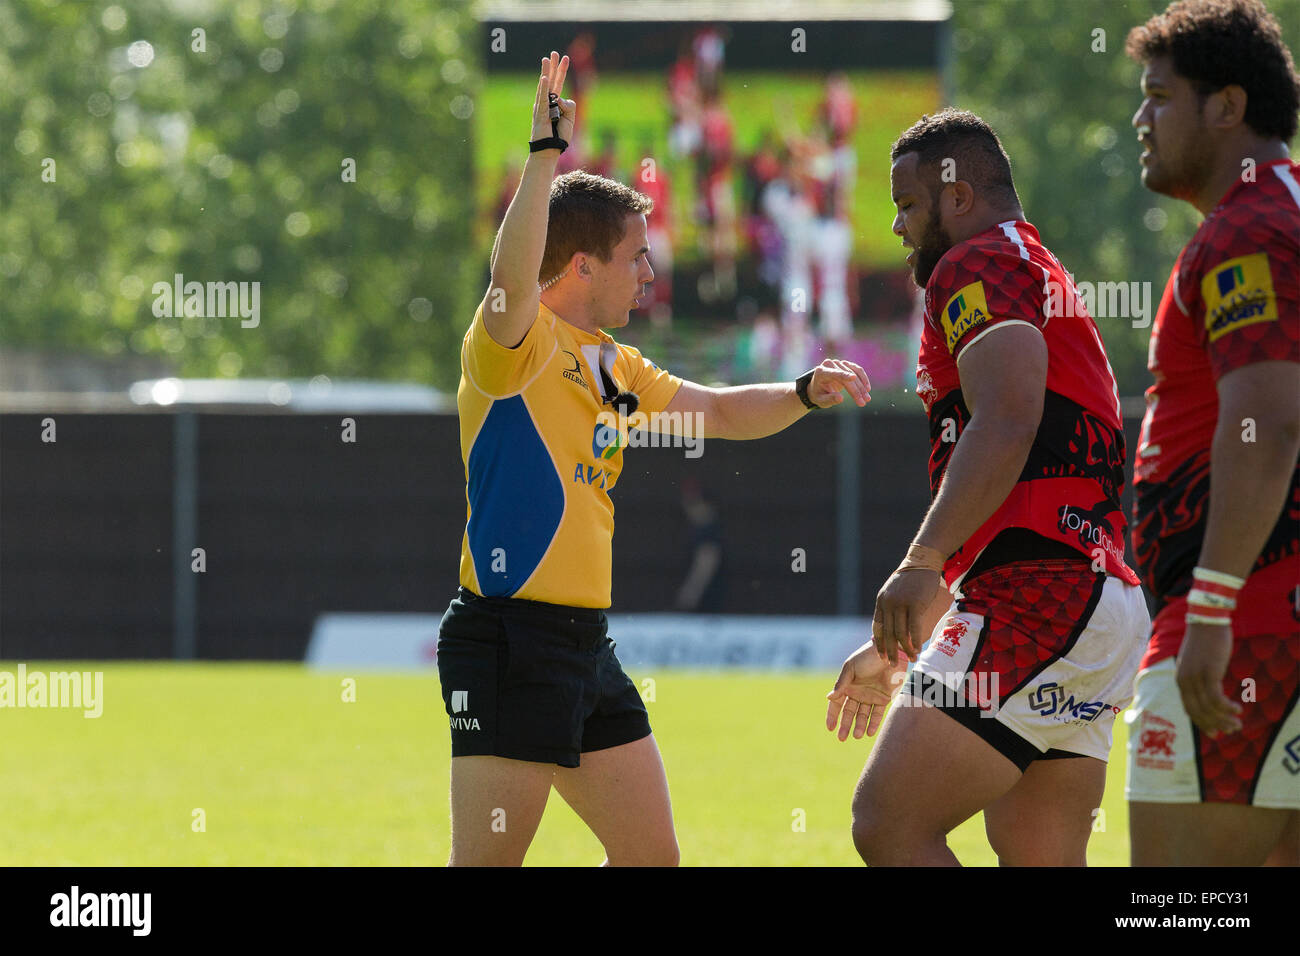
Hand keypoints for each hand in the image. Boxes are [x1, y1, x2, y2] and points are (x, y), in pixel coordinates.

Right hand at [531, 51, 575, 143]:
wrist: (550, 150)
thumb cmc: (560, 136)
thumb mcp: (571, 119)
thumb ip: (570, 106)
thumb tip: (561, 98)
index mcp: (554, 103)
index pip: (558, 83)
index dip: (562, 71)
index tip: (566, 58)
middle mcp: (547, 102)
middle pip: (551, 81)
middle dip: (553, 66)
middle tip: (554, 53)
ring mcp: (542, 106)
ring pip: (545, 86)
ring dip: (546, 72)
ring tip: (546, 59)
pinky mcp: (540, 113)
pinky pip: (543, 98)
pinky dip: (543, 88)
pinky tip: (544, 78)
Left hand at [808, 359, 870, 407]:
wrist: (818, 387)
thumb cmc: (819, 395)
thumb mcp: (821, 400)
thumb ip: (830, 399)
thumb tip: (841, 399)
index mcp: (821, 372)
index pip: (834, 373)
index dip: (844, 375)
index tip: (853, 378)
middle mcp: (830, 364)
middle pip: (846, 377)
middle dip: (856, 391)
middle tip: (863, 403)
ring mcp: (839, 363)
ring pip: (854, 373)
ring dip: (862, 387)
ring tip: (867, 399)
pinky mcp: (846, 365)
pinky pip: (858, 370)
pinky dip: (863, 379)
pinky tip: (867, 389)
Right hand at [825, 641, 908, 739]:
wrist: (889, 653)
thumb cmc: (867, 657)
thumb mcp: (851, 668)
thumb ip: (841, 683)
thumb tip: (829, 697)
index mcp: (847, 685)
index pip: (837, 704)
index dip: (832, 716)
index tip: (830, 728)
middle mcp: (857, 693)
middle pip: (849, 713)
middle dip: (845, 725)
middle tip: (842, 738)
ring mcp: (870, 696)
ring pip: (863, 715)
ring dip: (859, 726)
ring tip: (857, 736)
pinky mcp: (884, 698)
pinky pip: (877, 713)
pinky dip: (874, 723)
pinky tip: (870, 732)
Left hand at [872, 567, 942, 665]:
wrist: (922, 563)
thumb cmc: (910, 580)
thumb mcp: (894, 592)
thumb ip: (891, 608)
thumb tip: (893, 628)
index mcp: (881, 602)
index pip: (877, 627)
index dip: (879, 644)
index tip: (881, 656)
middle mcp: (888, 604)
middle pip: (888, 633)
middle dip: (890, 651)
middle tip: (893, 665)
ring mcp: (901, 603)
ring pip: (901, 633)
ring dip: (906, 649)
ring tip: (912, 659)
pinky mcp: (915, 604)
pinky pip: (913, 627)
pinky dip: (915, 640)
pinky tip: (918, 649)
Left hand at [1175, 621, 1241, 735]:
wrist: (1206, 621)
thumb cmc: (1205, 641)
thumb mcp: (1198, 663)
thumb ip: (1201, 678)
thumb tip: (1212, 693)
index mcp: (1180, 680)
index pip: (1189, 709)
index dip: (1202, 723)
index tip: (1215, 733)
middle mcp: (1184, 681)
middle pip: (1198, 712)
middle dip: (1215, 725)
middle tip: (1231, 731)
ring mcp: (1195, 678)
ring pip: (1208, 708)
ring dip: (1224, 719)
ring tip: (1238, 724)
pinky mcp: (1208, 673)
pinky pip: (1217, 698)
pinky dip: (1227, 708)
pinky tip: (1238, 710)